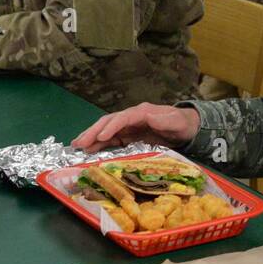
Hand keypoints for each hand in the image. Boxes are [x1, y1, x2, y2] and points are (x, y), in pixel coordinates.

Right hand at [71, 102, 201, 152]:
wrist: (186, 127)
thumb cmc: (181, 124)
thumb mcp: (176, 122)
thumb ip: (164, 120)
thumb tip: (150, 117)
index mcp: (142, 112)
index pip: (123, 118)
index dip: (112, 127)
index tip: (102, 137)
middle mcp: (131, 117)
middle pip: (109, 122)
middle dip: (93, 132)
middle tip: (79, 143)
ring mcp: (128, 127)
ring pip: (106, 130)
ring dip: (91, 138)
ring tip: (76, 147)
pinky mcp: (128, 136)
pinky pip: (111, 140)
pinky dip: (99, 144)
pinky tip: (88, 151)